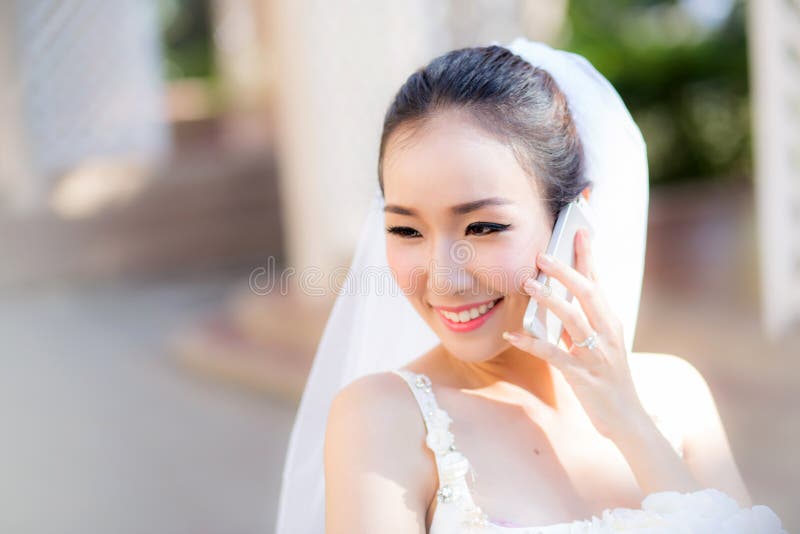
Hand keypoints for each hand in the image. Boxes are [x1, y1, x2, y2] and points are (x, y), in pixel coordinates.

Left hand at [502, 228, 647, 440]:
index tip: (579, 229)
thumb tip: (554, 300)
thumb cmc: (608, 378)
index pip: (598, 281)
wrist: (627, 419)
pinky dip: (531, 343)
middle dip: (566, 271)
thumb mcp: (598, 345)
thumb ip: (578, 323)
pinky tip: (512, 334)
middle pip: (588, 293)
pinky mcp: (583, 376)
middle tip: (542, 254)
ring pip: (573, 319)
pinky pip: (554, 355)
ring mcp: (597, 354)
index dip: (587, 255)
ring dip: (550, 300)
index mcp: (610, 321)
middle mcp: (608, 333)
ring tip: (528, 285)